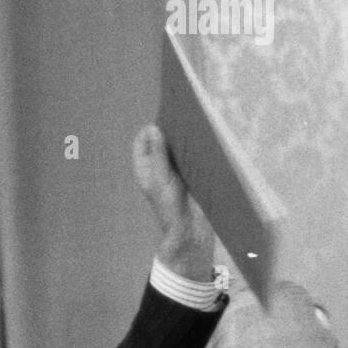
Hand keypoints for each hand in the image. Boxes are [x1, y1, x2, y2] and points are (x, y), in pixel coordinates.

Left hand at [132, 124, 214, 282]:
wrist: (191, 231)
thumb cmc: (170, 206)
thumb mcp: (161, 179)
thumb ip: (158, 154)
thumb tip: (154, 129)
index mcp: (146, 168)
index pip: (142, 142)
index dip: (149, 130)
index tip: (163, 118)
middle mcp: (159, 167)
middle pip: (161, 143)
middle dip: (169, 131)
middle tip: (183, 117)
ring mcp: (177, 171)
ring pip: (178, 148)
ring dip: (185, 139)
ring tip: (195, 124)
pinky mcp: (193, 175)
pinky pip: (193, 157)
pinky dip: (196, 148)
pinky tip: (205, 139)